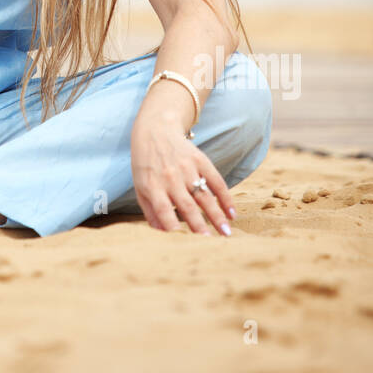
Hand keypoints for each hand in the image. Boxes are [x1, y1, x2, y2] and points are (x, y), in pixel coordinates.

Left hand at [130, 112, 235, 234]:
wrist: (155, 130)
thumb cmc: (146, 165)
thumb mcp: (140, 186)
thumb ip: (151, 211)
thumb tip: (161, 237)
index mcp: (152, 185)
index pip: (163, 209)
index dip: (173, 226)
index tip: (183, 242)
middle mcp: (170, 177)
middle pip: (187, 204)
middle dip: (199, 224)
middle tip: (210, 242)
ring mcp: (186, 167)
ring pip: (204, 195)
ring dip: (217, 215)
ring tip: (226, 232)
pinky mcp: (200, 159)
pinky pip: (216, 180)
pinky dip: (225, 197)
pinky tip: (232, 213)